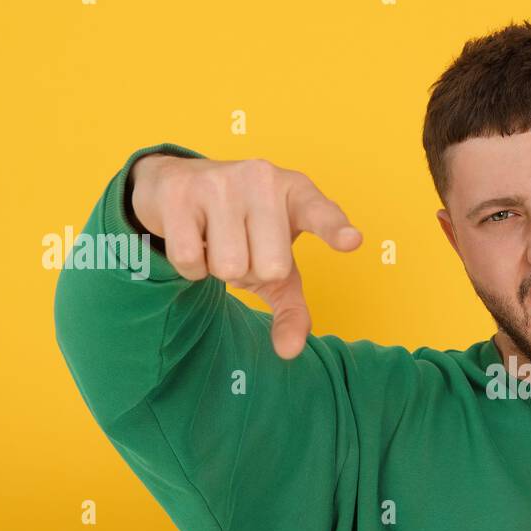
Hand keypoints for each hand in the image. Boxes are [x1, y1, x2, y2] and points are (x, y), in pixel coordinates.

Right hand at [130, 155, 362, 358]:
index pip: (320, 213)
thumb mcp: (277, 269)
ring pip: (228, 266)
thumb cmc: (243, 232)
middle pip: (270, 268)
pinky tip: (193, 240)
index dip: (335, 229)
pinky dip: (191, 267)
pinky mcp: (179, 192)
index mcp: (296, 193)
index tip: (352, 241)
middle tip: (242, 247)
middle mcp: (262, 179)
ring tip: (217, 242)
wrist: (178, 186)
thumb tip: (289, 351)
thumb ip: (292, 309)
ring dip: (220, 269)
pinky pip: (190, 259)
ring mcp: (220, 181)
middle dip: (252, 273)